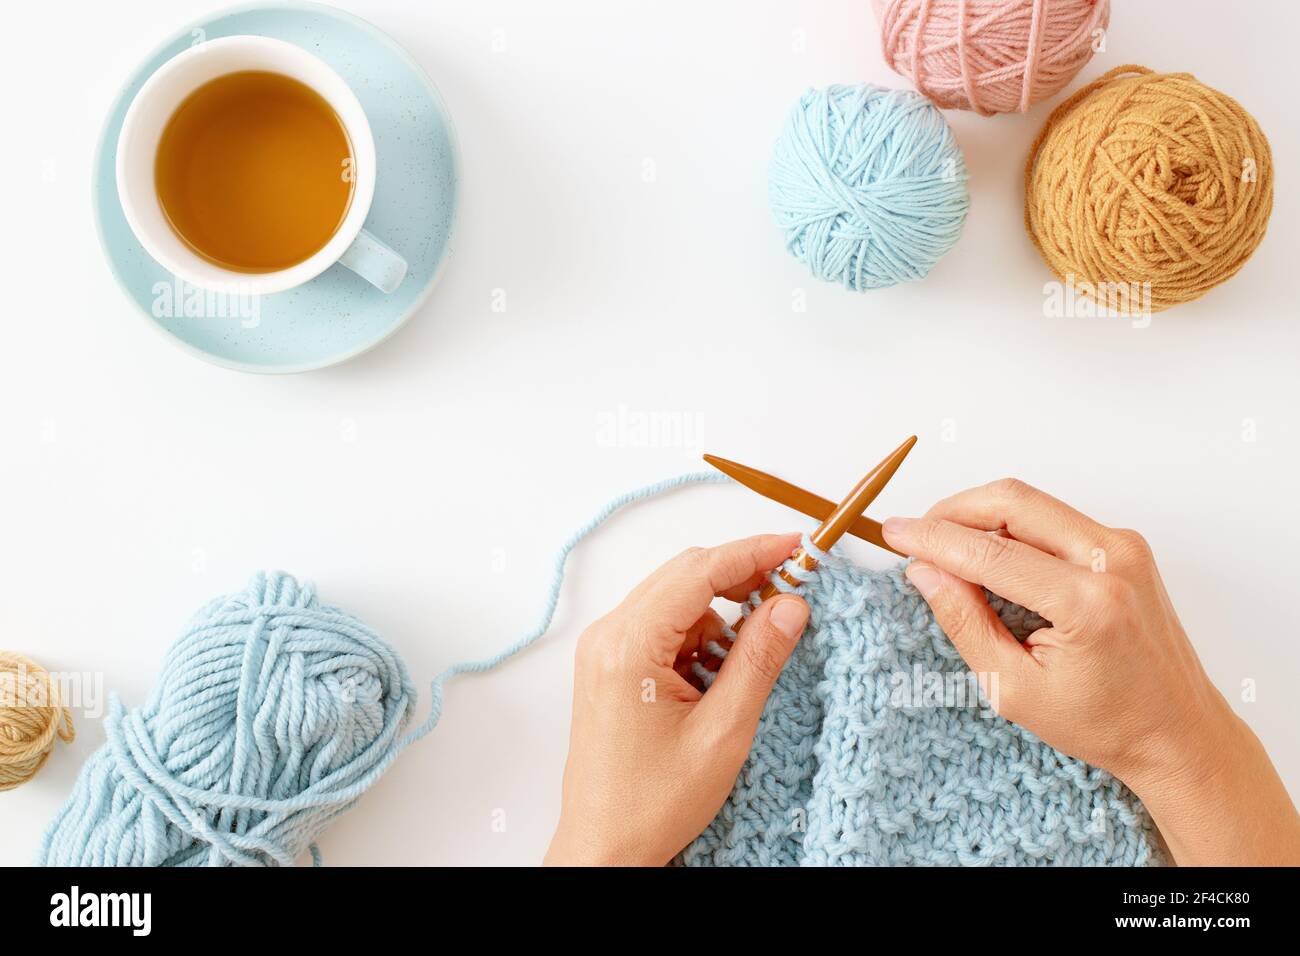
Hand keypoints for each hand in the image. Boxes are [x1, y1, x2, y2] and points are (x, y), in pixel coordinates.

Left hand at [544, 534, 808, 865]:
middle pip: (684, 576)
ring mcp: (605, 649)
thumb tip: (791, 604)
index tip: (797, 546)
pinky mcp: (610, 666)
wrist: (605, 847)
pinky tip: (719, 674)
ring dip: (720, 613)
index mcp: (628, 645)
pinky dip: (698, 636)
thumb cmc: (655, 801)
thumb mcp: (724, 730)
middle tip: (793, 587)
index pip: (698, 572)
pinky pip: (663, 628)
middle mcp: (608, 636)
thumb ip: (758, 659)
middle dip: (740, 576)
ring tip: (752, 655)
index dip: (752, 552)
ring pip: (675, 600)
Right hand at [882, 478, 1299, 865]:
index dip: (932, 538)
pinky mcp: (1125, 546)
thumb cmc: (1104, 723)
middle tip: (915, 534)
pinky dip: (1012, 528)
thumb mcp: (1015, 689)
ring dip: (981, 516)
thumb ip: (965, 622)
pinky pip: (1054, 518)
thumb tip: (924, 571)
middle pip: (1013, 501)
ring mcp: (1124, 547)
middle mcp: (1112, 560)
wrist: (1179, 733)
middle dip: (954, 511)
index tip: (893, 532)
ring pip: (1032, 503)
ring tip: (945, 547)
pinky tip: (988, 556)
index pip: (990, 551)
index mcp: (1087, 602)